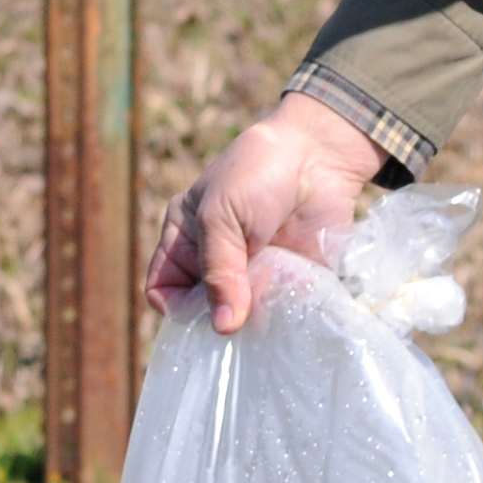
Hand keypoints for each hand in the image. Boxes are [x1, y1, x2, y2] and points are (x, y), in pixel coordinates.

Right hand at [143, 93, 389, 332]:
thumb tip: (224, 328)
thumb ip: (218, 271)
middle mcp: (218, 262)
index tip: (201, 312)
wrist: (319, 155)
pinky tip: (293, 301)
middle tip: (242, 308)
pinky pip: (283, 313)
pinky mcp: (292, 281)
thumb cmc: (257, 172)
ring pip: (245, 319)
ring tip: (270, 298)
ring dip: (256, 318)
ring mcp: (255, 274)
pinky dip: (287, 315)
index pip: (163, 289)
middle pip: (205, 311)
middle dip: (220, 316)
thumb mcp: (221, 215)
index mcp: (185, 239)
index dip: (175, 307)